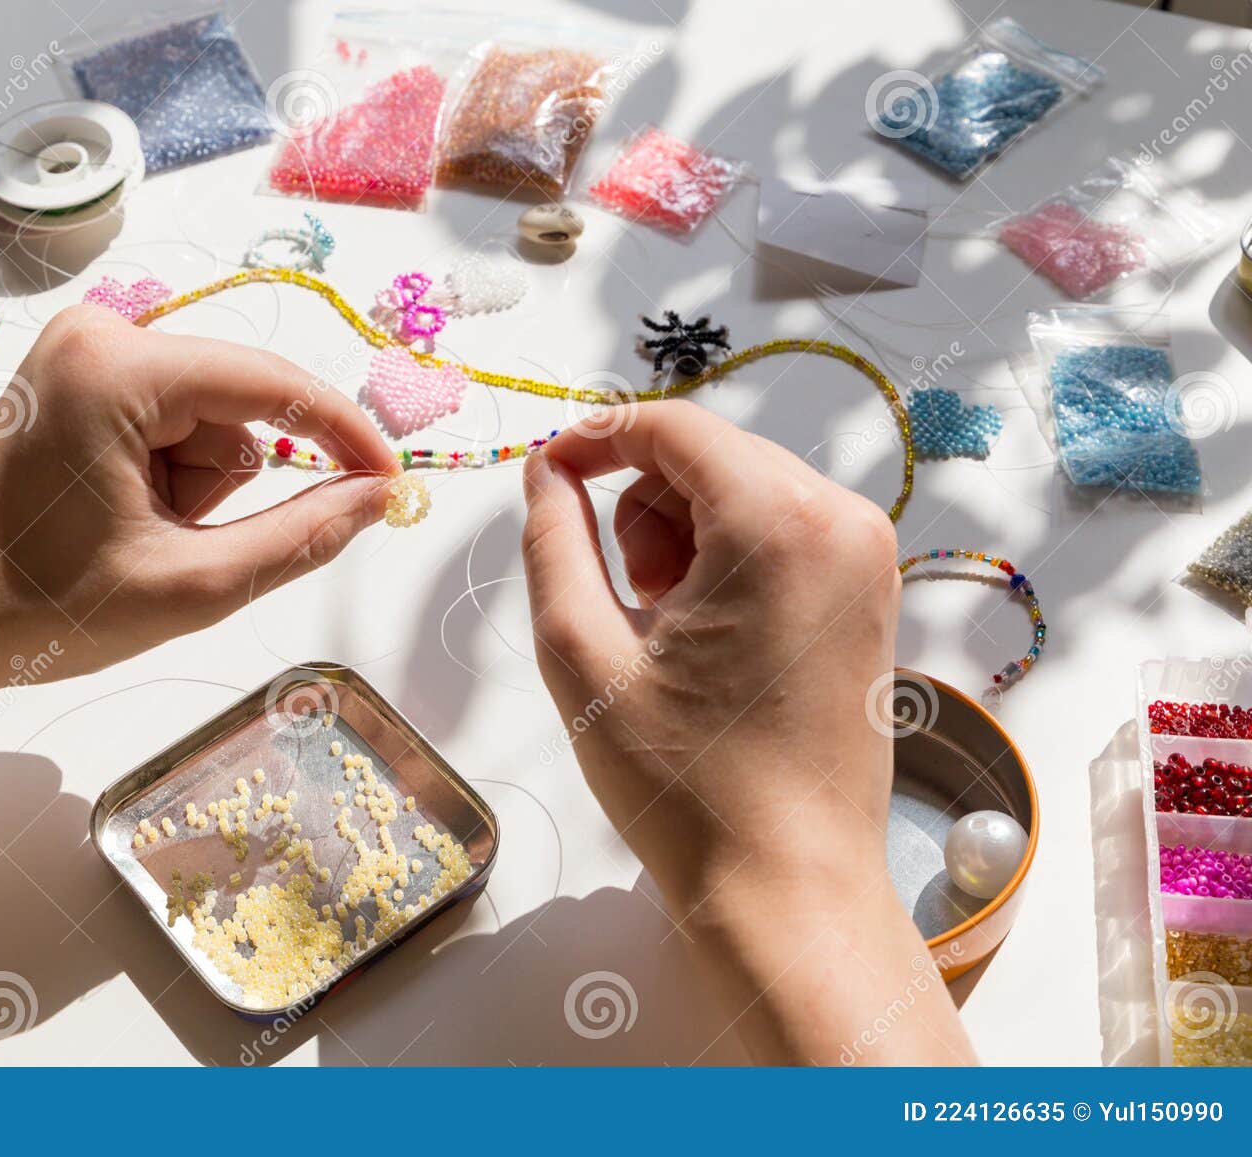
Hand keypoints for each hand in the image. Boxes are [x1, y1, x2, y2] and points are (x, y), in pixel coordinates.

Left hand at [0, 306, 399, 914]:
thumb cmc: (37, 608)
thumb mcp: (189, 587)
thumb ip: (299, 538)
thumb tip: (377, 497)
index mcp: (118, 370)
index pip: (270, 384)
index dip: (342, 433)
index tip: (392, 480)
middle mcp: (98, 335)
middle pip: (235, 407)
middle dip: (222, 487)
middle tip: (167, 550)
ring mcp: (78, 352)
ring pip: (205, 420)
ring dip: (192, 490)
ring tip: (131, 539)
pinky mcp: (69, 379)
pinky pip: (165, 421)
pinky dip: (163, 479)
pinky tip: (112, 520)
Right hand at [520, 400, 971, 1063]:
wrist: (787, 885)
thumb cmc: (683, 782)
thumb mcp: (582, 651)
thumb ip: (551, 538)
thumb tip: (547, 471)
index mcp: (780, 521)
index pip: (673, 426)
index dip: (596, 437)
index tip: (545, 475)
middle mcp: (844, 519)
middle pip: (709, 456)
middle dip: (643, 509)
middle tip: (625, 604)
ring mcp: (869, 558)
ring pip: (741, 493)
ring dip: (682, 540)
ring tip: (664, 635)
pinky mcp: (871, 595)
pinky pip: (779, 534)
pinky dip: (726, 564)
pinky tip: (704, 640)